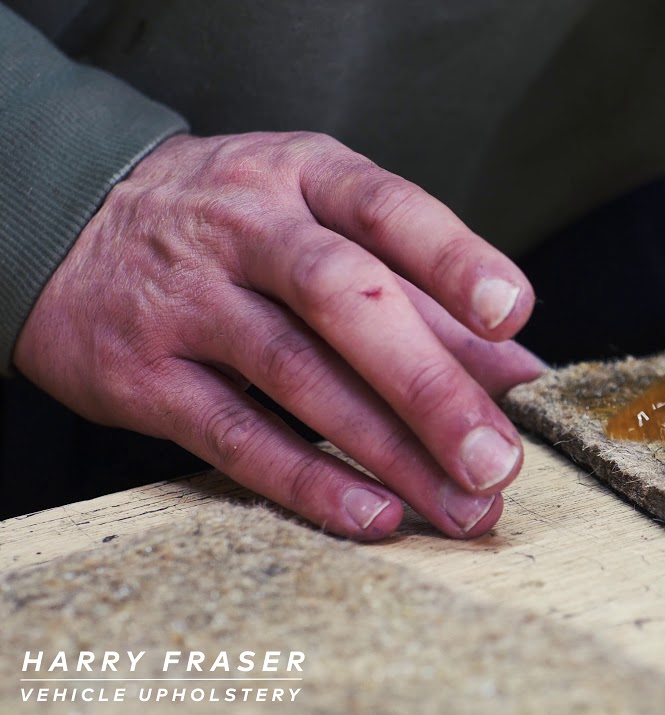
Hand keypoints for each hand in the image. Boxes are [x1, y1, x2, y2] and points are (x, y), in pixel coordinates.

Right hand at [13, 132, 545, 539]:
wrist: (67, 224)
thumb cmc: (237, 228)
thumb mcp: (323, 224)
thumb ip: (422, 293)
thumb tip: (521, 370)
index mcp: (305, 175)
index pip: (388, 207)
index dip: (453, 259)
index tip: (512, 316)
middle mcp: (247, 228)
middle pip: (345, 298)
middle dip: (429, 384)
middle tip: (498, 459)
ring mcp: (189, 300)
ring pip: (297, 375)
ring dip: (388, 449)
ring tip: (462, 507)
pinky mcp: (144, 374)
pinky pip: (233, 433)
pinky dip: (308, 479)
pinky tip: (374, 514)